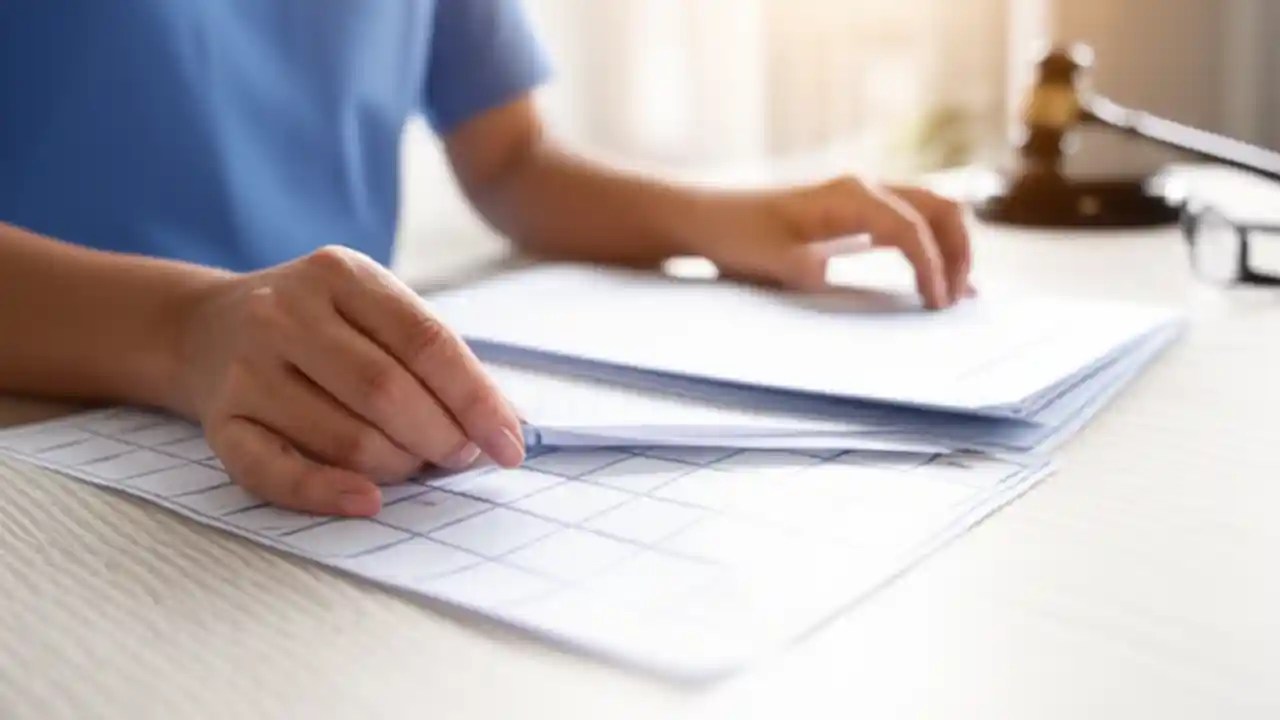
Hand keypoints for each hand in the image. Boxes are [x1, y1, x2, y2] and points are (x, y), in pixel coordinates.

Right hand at [172, 246, 524, 516]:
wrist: (205, 327)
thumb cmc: (319, 327)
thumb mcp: (374, 312)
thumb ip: (437, 358)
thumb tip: (510, 423)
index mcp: (341, 274)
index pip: (427, 342)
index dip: (477, 400)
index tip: (510, 444)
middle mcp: (286, 313)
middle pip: (386, 391)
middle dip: (440, 436)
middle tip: (459, 456)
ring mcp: (247, 368)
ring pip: (346, 438)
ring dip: (398, 467)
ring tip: (413, 463)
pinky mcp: (221, 422)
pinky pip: (278, 472)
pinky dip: (329, 493)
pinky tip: (369, 501)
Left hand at [687, 178, 972, 308]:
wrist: (709, 217)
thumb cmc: (738, 235)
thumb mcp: (775, 262)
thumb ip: (817, 274)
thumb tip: (859, 290)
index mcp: (850, 196)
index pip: (911, 229)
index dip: (931, 267)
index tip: (936, 305)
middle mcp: (864, 188)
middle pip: (939, 208)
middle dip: (958, 252)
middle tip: (958, 299)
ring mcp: (863, 196)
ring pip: (931, 211)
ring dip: (951, 247)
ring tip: (958, 292)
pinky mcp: (856, 212)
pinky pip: (911, 222)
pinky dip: (931, 246)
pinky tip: (936, 278)